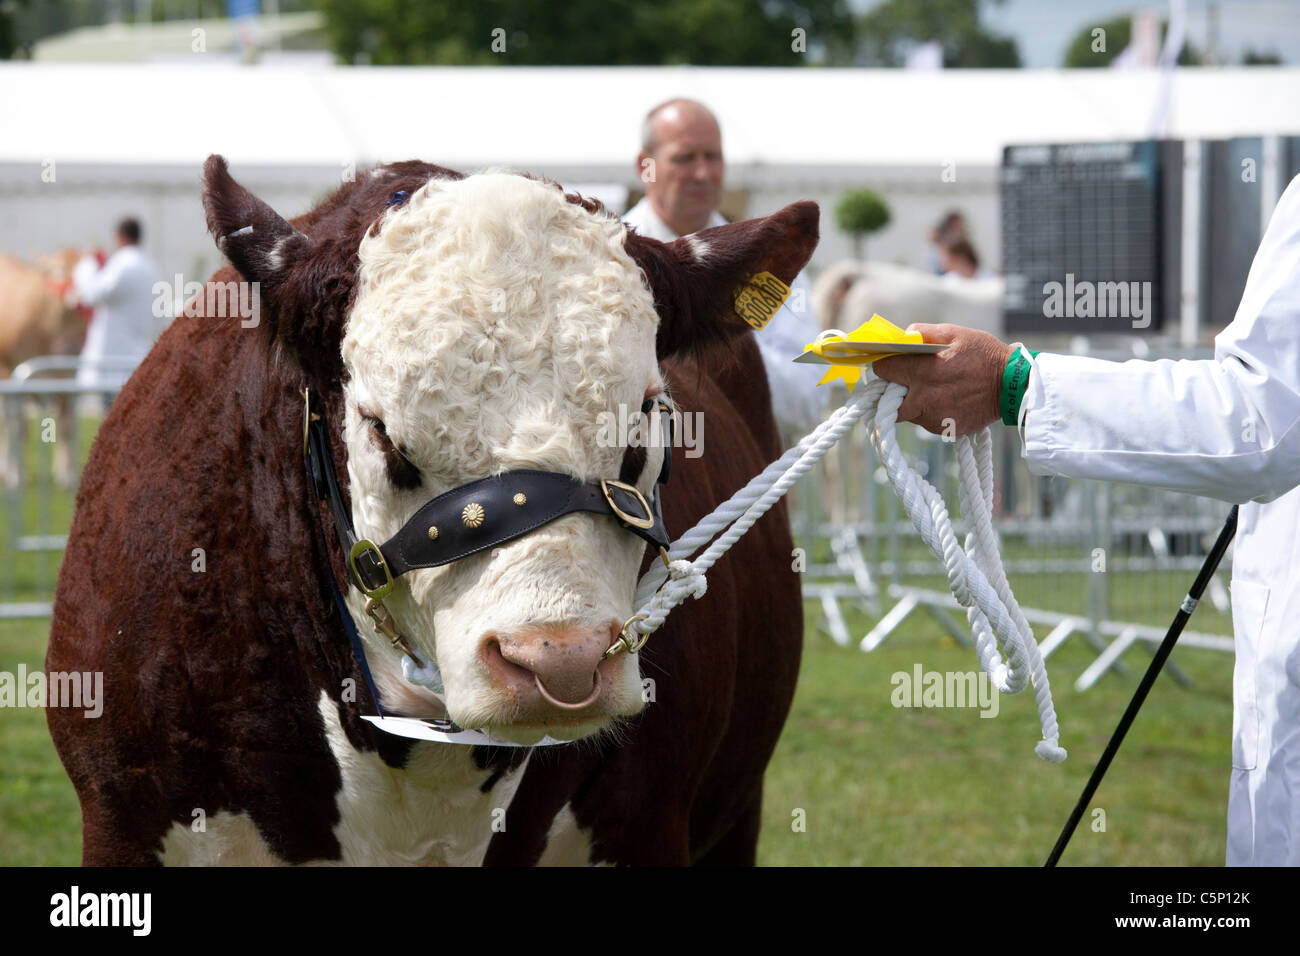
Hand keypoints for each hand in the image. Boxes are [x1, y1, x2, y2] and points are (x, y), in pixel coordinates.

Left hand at [871, 324, 1014, 436]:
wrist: (1013, 386)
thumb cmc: (985, 355)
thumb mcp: (955, 333)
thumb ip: (923, 332)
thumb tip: (902, 335)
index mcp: (924, 371)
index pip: (883, 370)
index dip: (883, 365)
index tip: (888, 364)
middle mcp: (925, 398)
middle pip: (889, 401)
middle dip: (894, 391)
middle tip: (907, 382)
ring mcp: (934, 417)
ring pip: (908, 414)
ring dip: (913, 403)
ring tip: (933, 389)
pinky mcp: (945, 430)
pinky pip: (926, 422)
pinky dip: (930, 413)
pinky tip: (947, 400)